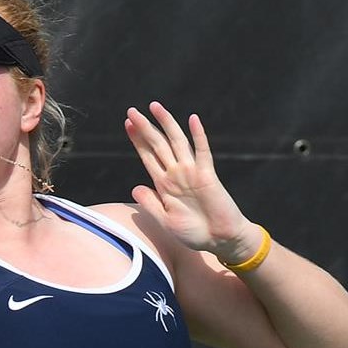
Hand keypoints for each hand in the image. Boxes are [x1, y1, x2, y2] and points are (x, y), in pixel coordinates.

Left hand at [124, 104, 260, 261]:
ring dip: (166, 124)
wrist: (219, 240)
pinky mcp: (208, 175)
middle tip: (131, 110)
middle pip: (158, 145)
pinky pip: (202, 152)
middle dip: (145, 128)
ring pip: (177, 142)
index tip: (127, 123)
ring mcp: (192, 172)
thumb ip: (151, 204)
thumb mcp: (166, 221)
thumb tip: (135, 187)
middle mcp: (176, 174)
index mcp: (164, 184)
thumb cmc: (194, 233)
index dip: (138, 140)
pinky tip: (192, 119)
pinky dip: (198, 136)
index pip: (148, 156)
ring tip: (154, 106)